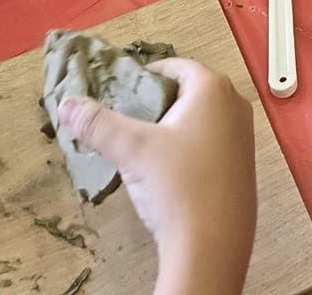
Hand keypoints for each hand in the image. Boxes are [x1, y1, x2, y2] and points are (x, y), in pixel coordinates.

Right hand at [57, 58, 253, 285]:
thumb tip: (67, 104)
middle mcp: (235, 106)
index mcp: (213, 89)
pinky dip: (190, 147)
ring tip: (144, 146)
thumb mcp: (131, 149)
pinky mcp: (243, 165)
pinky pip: (213, 142)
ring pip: (202, 118)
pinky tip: (168, 171)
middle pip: (190, 91)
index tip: (122, 90)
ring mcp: (244, 137)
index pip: (176, 66)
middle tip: (128, 119)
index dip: (146, 75)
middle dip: (158, 101)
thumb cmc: (177, 186)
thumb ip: (98, 123)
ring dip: (173, 126)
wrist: (212, 246)